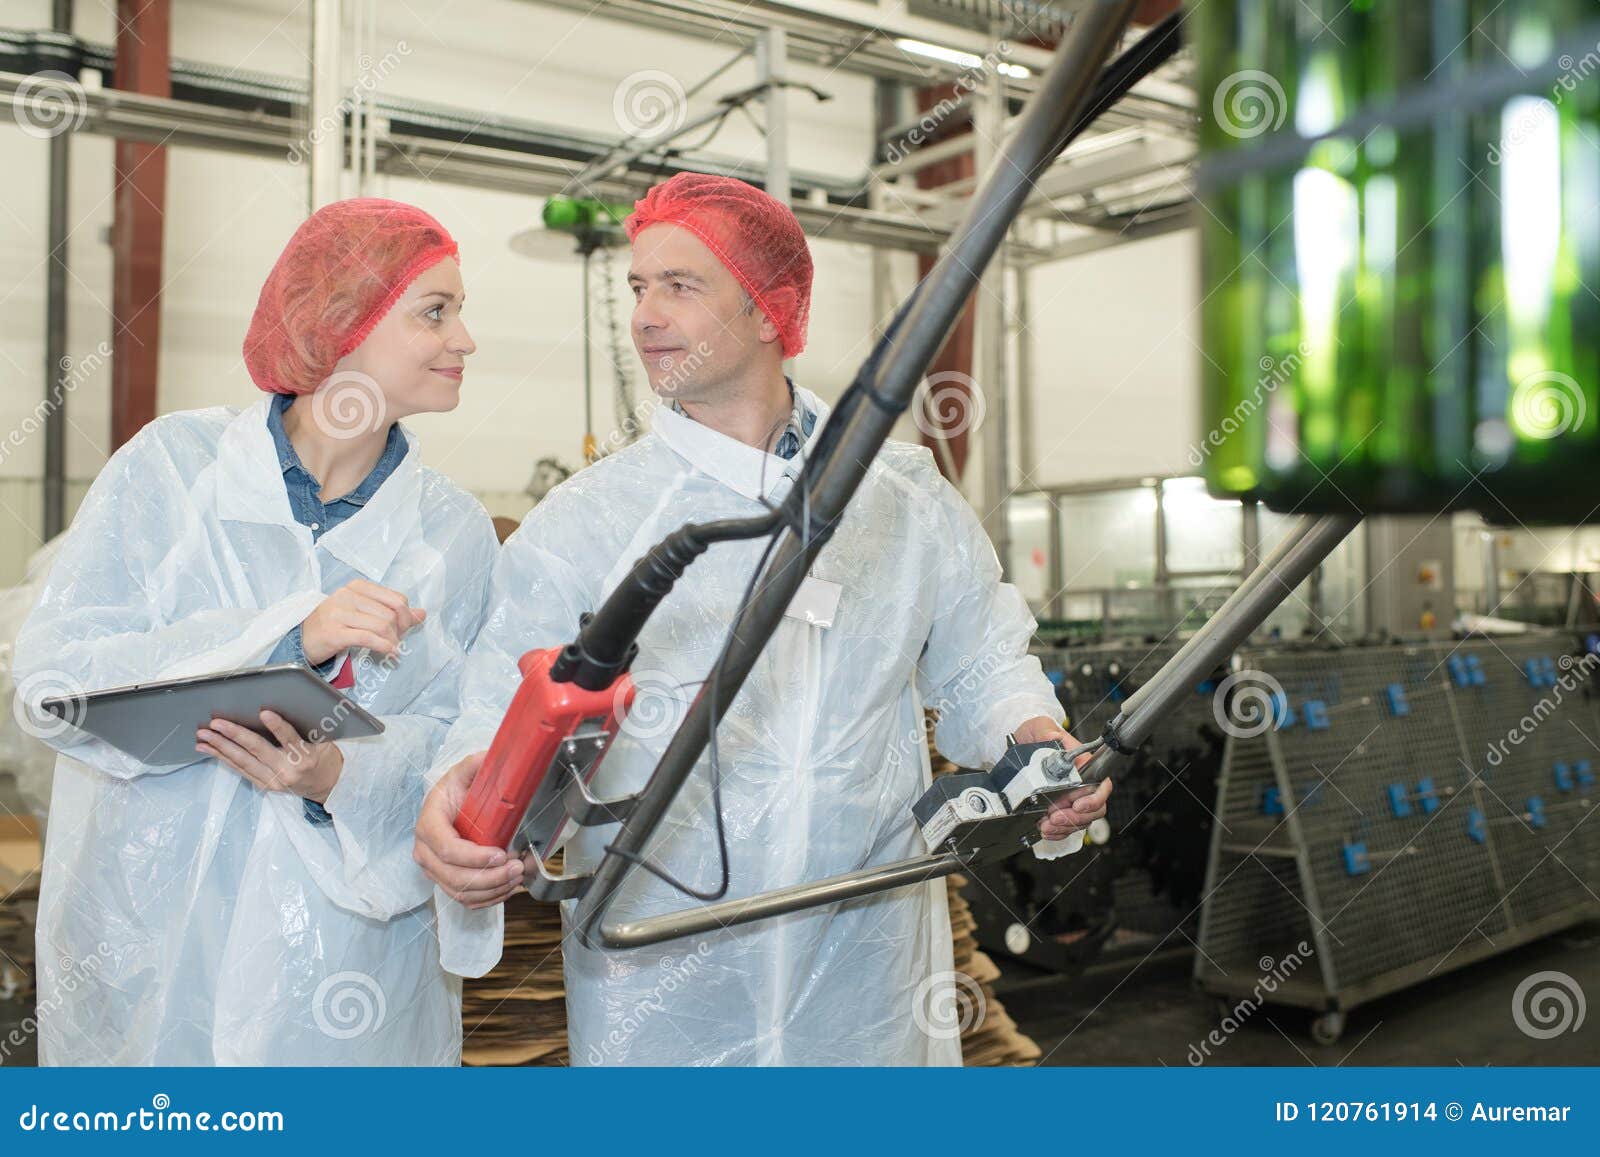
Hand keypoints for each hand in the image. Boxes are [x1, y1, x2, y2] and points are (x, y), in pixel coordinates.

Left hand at [197, 710, 343, 803]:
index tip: (264, 713)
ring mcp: (274, 781)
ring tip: (203, 736)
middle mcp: (288, 771)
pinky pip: (241, 770)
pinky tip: (210, 749)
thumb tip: (277, 708)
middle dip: (234, 735)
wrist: (326, 785)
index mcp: (306, 757)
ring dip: (221, 748)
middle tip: (215, 723)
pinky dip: (224, 758)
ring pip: (243, 761)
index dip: (277, 726)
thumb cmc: (324, 756)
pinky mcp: (265, 786)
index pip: (290, 739)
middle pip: (258, 750)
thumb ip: (304, 728)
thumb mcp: (323, 740)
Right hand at [301, 579, 425, 665]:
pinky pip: (367, 638)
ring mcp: (339, 613)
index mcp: (358, 587)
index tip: (402, 629)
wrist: (302, 637)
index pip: (396, 599)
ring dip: (392, 641)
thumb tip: (422, 614)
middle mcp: (348, 596)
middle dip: (399, 631)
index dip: (405, 616)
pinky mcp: (334, 633)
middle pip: (390, 614)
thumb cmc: (336, 623)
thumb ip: (393, 611)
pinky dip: (383, 646)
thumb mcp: (364, 612)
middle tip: (395, 641)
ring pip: (381, 625)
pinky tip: (388, 652)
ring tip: (391, 647)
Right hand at [413, 753, 526, 908]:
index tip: (501, 854)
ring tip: (518, 875)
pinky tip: (509, 887)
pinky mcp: (447, 881)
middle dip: (490, 877)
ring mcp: (435, 870)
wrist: (451, 803)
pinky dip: (489, 898)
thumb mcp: (466, 771)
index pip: (446, 849)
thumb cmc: (457, 789)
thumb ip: (476, 764)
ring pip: (461, 892)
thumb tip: (489, 757)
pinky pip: (466, 900)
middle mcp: (426, 851)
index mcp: (429, 823)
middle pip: (454, 877)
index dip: (473, 858)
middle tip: (517, 867)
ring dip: (493, 889)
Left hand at [1011, 715, 1113, 841]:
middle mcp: (1081, 783)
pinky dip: (1058, 832)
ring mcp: (1072, 797)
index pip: (1101, 785)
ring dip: (1064, 826)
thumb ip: (1047, 733)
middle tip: (1055, 817)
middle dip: (1075, 817)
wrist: (1023, 743)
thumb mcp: (1040, 728)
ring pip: (1080, 820)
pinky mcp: (1061, 808)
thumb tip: (1053, 738)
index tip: (1076, 804)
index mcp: (1082, 765)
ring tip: (1047, 825)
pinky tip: (1046, 829)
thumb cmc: (1037, 735)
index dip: (1093, 799)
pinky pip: (1067, 826)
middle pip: (1094, 808)